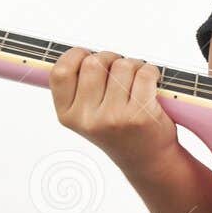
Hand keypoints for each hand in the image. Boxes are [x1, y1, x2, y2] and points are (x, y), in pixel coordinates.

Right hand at [50, 47, 179, 172]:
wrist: (146, 160)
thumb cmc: (117, 129)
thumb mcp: (86, 115)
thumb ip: (78, 87)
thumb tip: (78, 52)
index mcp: (68, 115)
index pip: (60, 73)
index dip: (75, 56)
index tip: (88, 57)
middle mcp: (88, 119)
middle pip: (94, 62)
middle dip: (110, 58)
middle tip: (119, 70)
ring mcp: (113, 118)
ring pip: (122, 65)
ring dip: (133, 65)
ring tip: (136, 81)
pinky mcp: (139, 115)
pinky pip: (144, 73)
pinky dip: (151, 71)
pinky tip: (151, 83)